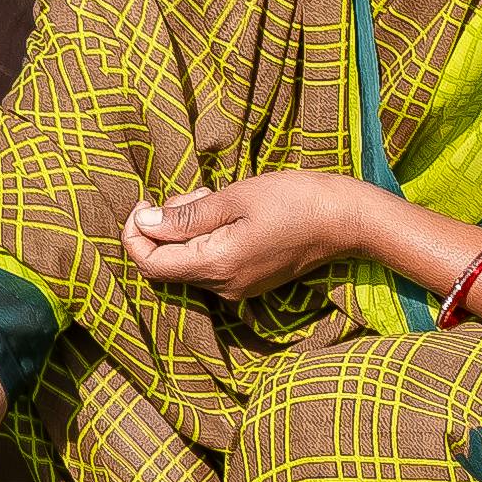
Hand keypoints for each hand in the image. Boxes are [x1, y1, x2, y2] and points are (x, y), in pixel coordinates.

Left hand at [118, 169, 390, 303]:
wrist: (346, 221)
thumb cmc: (294, 200)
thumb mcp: (235, 198)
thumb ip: (186, 216)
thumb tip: (144, 223)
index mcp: (215, 266)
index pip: (150, 263)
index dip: (135, 234)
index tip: (144, 202)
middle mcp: (223, 286)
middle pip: (167, 263)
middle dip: (167, 225)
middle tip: (197, 192)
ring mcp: (238, 288)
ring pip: (189, 262)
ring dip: (189, 229)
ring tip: (218, 198)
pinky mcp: (250, 282)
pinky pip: (211, 264)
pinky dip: (208, 238)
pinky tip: (231, 215)